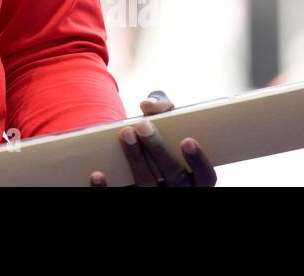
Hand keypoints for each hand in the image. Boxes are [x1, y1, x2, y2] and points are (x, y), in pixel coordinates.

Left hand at [89, 90, 217, 186]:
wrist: (140, 158)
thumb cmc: (160, 138)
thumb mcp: (168, 123)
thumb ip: (164, 109)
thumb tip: (147, 104)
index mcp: (195, 177)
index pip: (206, 176)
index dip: (199, 160)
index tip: (187, 140)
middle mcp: (178, 190)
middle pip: (174, 177)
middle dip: (158, 150)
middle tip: (143, 125)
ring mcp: (155, 196)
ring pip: (147, 185)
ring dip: (135, 159)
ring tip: (125, 133)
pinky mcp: (132, 197)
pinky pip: (117, 197)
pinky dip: (105, 188)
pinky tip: (97, 173)